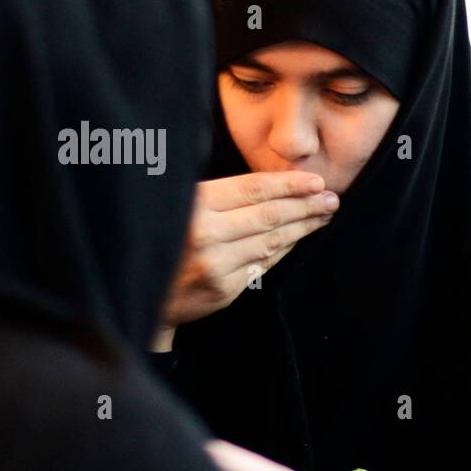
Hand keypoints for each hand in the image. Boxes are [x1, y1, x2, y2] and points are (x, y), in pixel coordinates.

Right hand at [152, 171, 337, 349]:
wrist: (138, 288)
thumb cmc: (162, 235)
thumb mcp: (178, 202)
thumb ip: (219, 194)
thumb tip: (274, 184)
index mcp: (194, 205)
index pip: (253, 189)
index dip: (289, 185)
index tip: (316, 181)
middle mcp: (207, 235)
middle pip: (269, 215)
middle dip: (306, 205)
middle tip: (332, 199)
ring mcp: (216, 265)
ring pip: (271, 241)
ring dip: (303, 227)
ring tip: (323, 215)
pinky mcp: (224, 289)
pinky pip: (263, 264)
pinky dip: (285, 249)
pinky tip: (300, 237)